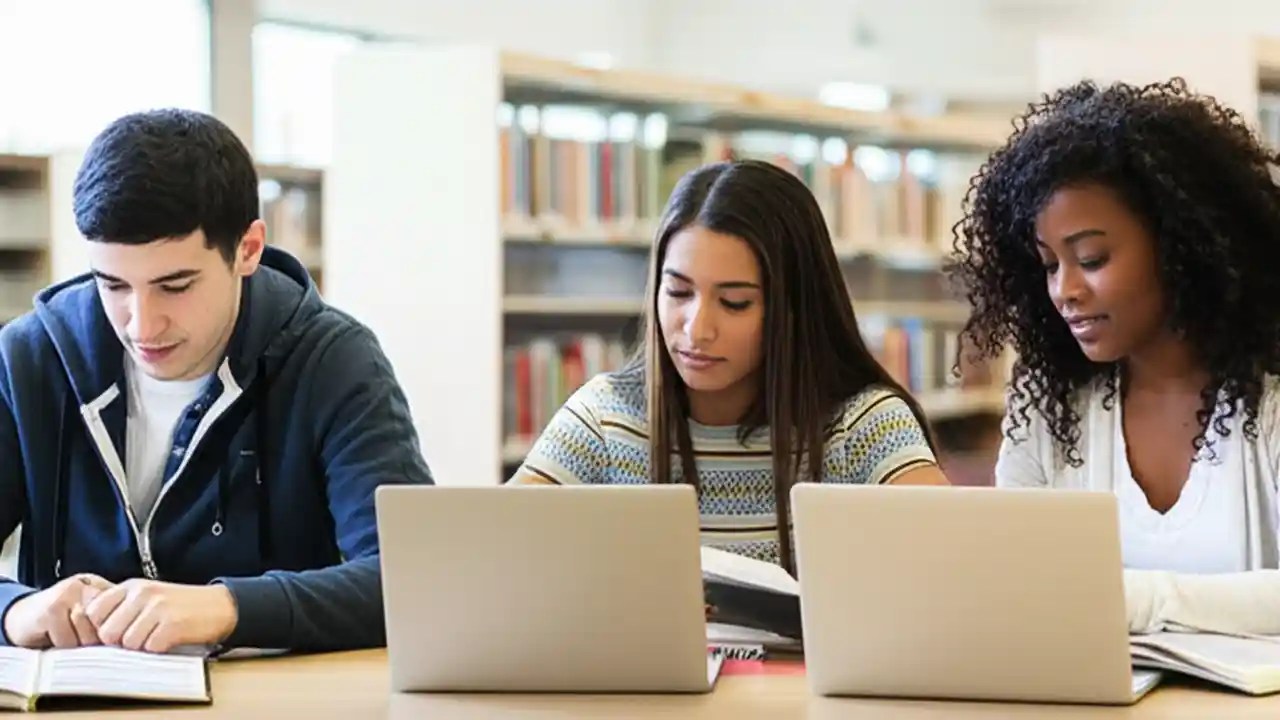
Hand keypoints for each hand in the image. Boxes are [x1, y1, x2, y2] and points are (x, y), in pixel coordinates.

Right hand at [3, 574, 113, 648]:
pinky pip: (66, 640)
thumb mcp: (90, 617)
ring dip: (76, 645)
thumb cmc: (62, 621)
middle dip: (94, 642)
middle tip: (80, 639)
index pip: (123, 614)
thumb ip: (111, 621)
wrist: (22, 616)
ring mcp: (68, 595)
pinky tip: (52, 636)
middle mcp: (87, 586)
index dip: (114, 633)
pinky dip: (60, 646)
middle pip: (106, 626)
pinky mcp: (51, 610)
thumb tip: (130, 639)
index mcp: (102, 587)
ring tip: (67, 637)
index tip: (105, 641)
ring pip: (87, 635)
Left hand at [86, 580, 237, 652]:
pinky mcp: (172, 624)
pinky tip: (169, 639)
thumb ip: (121, 606)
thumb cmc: (180, 605)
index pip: (94, 611)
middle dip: (120, 641)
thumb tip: (93, 630)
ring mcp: (158, 608)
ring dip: (141, 646)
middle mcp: (142, 594)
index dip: (101, 627)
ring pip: (127, 643)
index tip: (118, 630)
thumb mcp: (148, 596)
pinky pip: (150, 648)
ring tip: (156, 636)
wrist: (219, 605)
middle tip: (140, 637)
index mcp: (132, 586)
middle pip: (108, 632)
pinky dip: (158, 649)